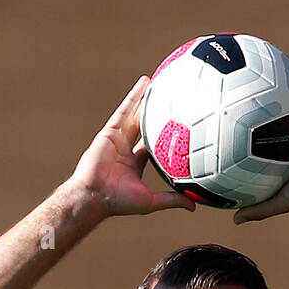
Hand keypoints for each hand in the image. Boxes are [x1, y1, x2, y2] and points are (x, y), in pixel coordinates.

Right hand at [69, 76, 195, 216]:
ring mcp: (118, 139)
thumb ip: (171, 199)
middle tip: (171, 99)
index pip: (152, 146)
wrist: (96, 196)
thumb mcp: (151, 201)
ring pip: (136, 114)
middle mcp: (126, 149)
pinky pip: (125, 109)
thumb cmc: (119, 202)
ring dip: (147, 99)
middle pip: (144, 126)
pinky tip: (145, 83)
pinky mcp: (111, 131)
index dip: (163, 136)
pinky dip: (135, 96)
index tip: (177, 127)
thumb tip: (193, 205)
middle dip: (155, 113)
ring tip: (161, 83)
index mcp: (134, 164)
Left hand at [233, 102, 288, 222]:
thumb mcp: (278, 202)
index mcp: (284, 168)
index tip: (230, 136)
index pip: (260, 156)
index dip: (246, 147)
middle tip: (240, 105)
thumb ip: (258, 210)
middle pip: (271, 134)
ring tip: (262, 85)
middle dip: (257, 122)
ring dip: (279, 102)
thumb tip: (233, 220)